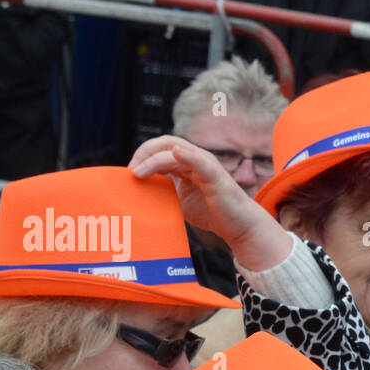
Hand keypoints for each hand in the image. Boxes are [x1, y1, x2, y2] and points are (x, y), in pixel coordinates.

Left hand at [128, 136, 292, 270]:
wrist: (239, 226)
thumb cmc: (212, 214)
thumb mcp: (180, 201)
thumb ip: (164, 192)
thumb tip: (138, 195)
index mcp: (188, 163)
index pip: (161, 148)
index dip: (143, 155)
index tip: (130, 172)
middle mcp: (196, 159)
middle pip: (165, 143)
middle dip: (143, 153)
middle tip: (130, 170)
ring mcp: (206, 165)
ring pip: (175, 151)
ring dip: (153, 159)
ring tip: (137, 172)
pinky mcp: (215, 176)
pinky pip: (199, 161)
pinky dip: (185, 155)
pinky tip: (174, 154)